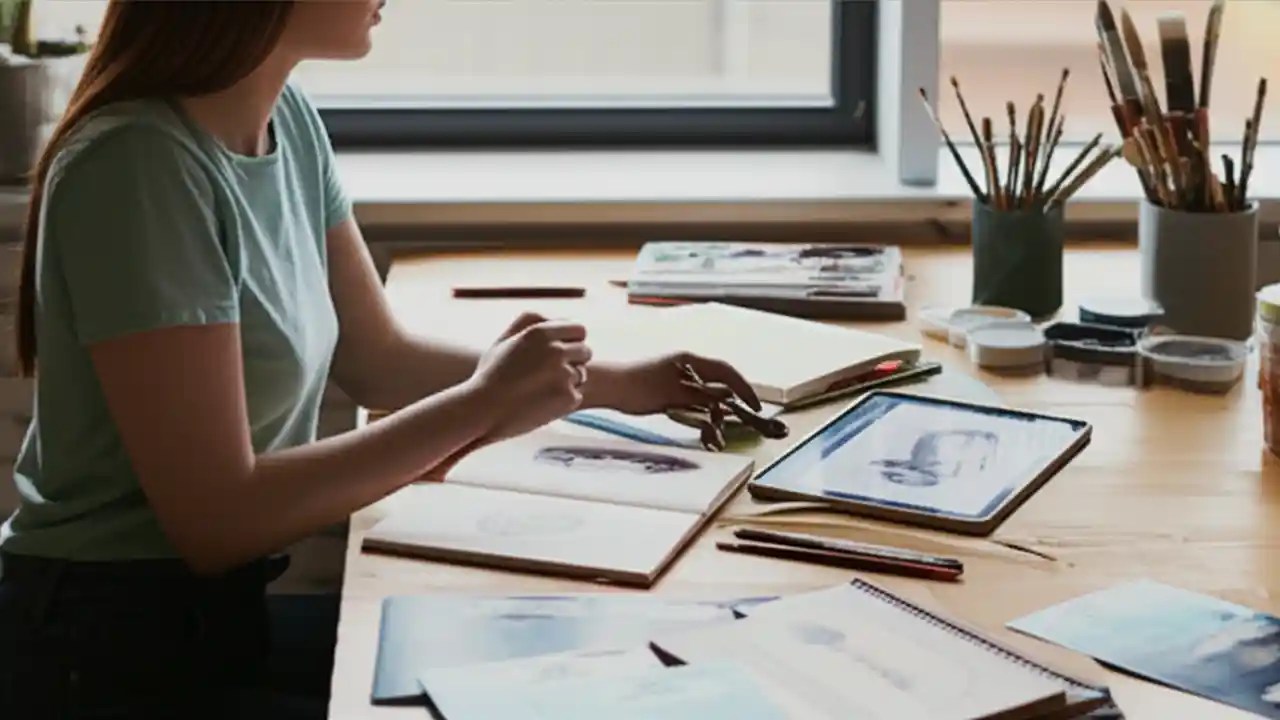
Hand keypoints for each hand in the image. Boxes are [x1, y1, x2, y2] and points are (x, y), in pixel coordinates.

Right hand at [468, 312, 591, 442]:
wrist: (483, 410)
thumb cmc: (490, 375)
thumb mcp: (504, 340)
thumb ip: (528, 323)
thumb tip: (551, 318)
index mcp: (541, 333)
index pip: (579, 330)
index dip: (573, 341)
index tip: (565, 351)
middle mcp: (556, 350)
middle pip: (585, 351)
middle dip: (574, 361)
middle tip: (553, 374)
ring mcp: (564, 374)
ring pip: (581, 374)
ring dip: (567, 382)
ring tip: (540, 390)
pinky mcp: (567, 397)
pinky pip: (576, 396)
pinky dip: (563, 401)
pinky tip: (541, 404)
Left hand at [608, 351, 760, 416]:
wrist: (608, 388)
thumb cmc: (637, 388)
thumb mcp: (673, 394)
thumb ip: (701, 395)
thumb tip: (728, 397)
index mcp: (689, 360)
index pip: (726, 372)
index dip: (744, 389)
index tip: (755, 407)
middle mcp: (686, 366)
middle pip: (719, 382)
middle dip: (732, 402)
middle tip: (740, 420)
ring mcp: (678, 377)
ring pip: (707, 394)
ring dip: (715, 410)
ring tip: (718, 429)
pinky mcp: (670, 390)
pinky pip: (694, 400)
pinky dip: (701, 413)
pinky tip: (703, 426)